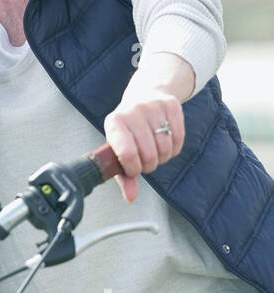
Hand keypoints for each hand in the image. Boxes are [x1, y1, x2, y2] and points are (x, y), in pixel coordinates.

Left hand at [103, 87, 184, 202]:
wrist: (144, 95)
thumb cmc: (129, 129)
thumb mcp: (119, 149)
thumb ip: (124, 175)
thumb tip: (131, 197)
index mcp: (114, 122)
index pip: (127, 153)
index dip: (134, 168)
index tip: (134, 169)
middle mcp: (133, 111)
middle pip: (149, 154)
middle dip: (149, 165)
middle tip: (145, 160)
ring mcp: (152, 105)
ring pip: (165, 148)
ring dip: (162, 157)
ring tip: (154, 151)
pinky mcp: (171, 104)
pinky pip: (179, 139)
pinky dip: (174, 148)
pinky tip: (166, 143)